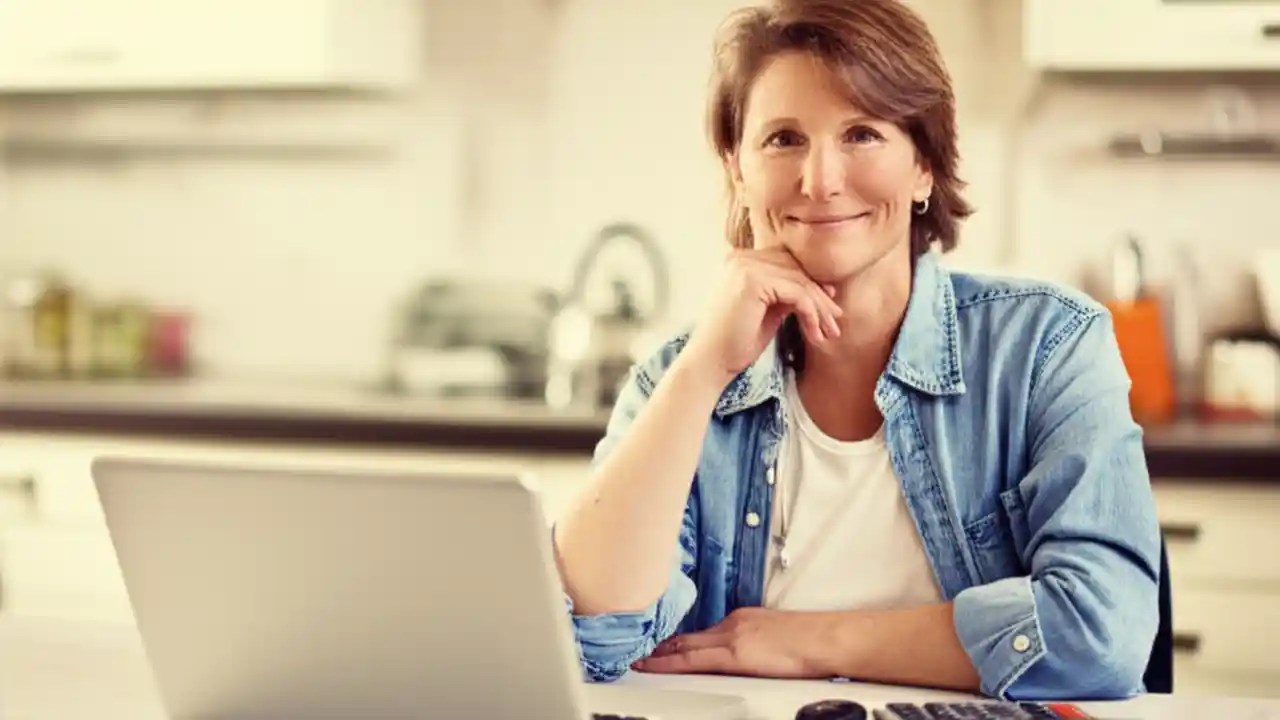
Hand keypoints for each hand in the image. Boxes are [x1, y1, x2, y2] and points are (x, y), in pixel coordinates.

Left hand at [630, 607, 835, 678]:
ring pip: (684, 646)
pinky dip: (669, 663)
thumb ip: (751, 639)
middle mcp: (732, 624)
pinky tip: (654, 666)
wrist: (823, 640)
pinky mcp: (734, 654)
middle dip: (662, 644)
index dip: (677, 638)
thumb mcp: (773, 633)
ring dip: (660, 654)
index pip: (701, 630)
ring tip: (638, 660)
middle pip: (688, 635)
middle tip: (637, 650)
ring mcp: (731, 638)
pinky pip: (692, 660)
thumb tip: (740, 652)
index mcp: (741, 619)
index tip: (659, 642)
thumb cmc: (809, 641)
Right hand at [681, 248, 842, 382]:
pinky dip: (812, 314)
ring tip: (830, 332)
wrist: (711, 363)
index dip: (810, 283)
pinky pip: (797, 293)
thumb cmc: (736, 342)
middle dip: (819, 296)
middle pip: (795, 269)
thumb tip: (821, 288)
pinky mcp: (754, 281)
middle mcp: (741, 258)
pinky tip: (815, 333)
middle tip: (836, 320)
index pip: (786, 263)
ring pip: (799, 281)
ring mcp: (746, 267)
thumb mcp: (768, 312)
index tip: (829, 306)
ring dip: (820, 308)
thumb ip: (787, 294)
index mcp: (740, 261)